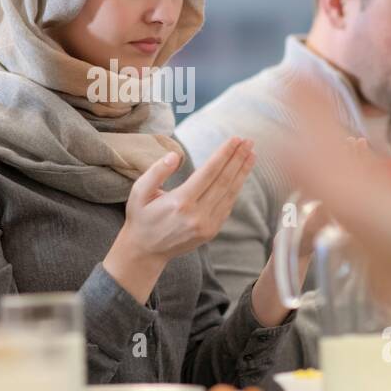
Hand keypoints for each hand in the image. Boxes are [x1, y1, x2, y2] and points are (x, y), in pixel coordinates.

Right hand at [104, 138, 254, 299]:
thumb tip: (175, 156)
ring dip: (242, 172)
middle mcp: (197, 215)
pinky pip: (227, 206)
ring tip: (251, 154)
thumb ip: (156, 171)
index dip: (224, 154)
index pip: (209, 173)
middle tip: (249, 142)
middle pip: (224, 181)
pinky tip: (240, 175)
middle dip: (238, 159)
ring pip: (230, 194)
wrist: (145, 251)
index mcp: (180, 202)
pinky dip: (236, 188)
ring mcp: (207, 225)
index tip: (235, 139)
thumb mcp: (139, 192)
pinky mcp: (211, 231)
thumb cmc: (141, 217)